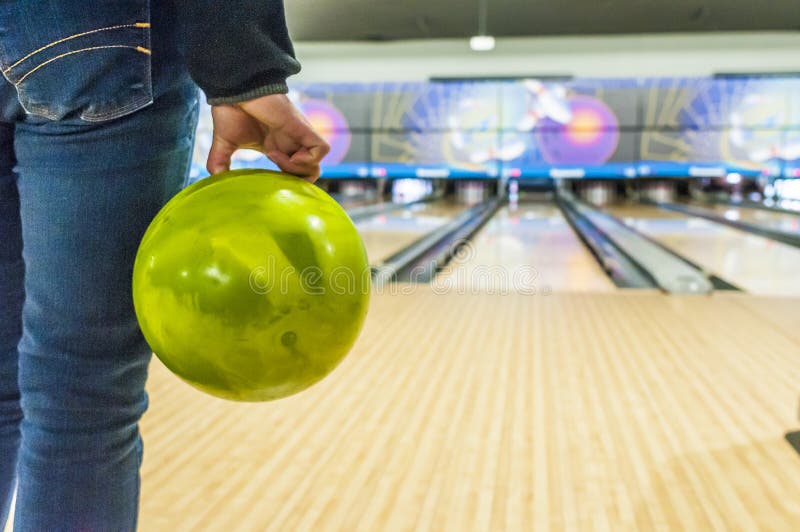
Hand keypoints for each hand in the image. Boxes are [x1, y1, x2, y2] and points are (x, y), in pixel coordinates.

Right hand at [206, 93, 329, 181]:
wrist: (236, 89)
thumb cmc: (231, 110)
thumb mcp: (225, 143)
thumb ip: (220, 162)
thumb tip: (215, 178)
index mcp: (277, 147)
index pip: (294, 173)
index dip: (286, 182)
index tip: (267, 180)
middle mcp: (291, 143)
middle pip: (309, 173)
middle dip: (294, 181)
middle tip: (274, 173)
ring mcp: (298, 137)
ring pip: (317, 165)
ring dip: (297, 170)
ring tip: (273, 156)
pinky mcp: (302, 128)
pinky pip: (321, 150)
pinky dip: (308, 159)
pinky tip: (287, 155)